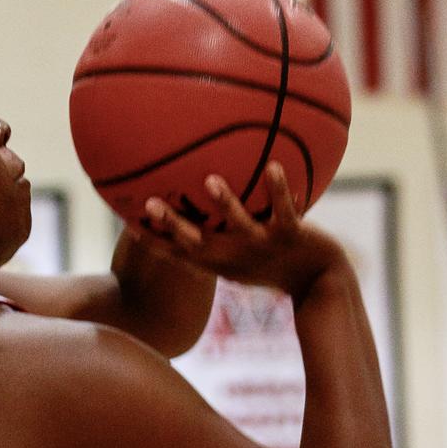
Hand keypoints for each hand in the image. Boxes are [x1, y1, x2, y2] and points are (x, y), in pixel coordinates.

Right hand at [138, 164, 342, 301]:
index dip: (153, 240)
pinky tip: (274, 166)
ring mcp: (263, 246)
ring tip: (211, 181)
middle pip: (199, 242)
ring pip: (240, 225)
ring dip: (226, 204)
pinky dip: (279, 190)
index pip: (179, 253)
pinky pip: (284, 211)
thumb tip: (198, 192)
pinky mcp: (293, 235)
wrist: (320, 281)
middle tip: (150, 203)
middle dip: (173, 225)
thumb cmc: (275, 264)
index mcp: (221, 261)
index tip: (126, 219)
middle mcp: (236, 255)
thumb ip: (217, 234)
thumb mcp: (242, 255)